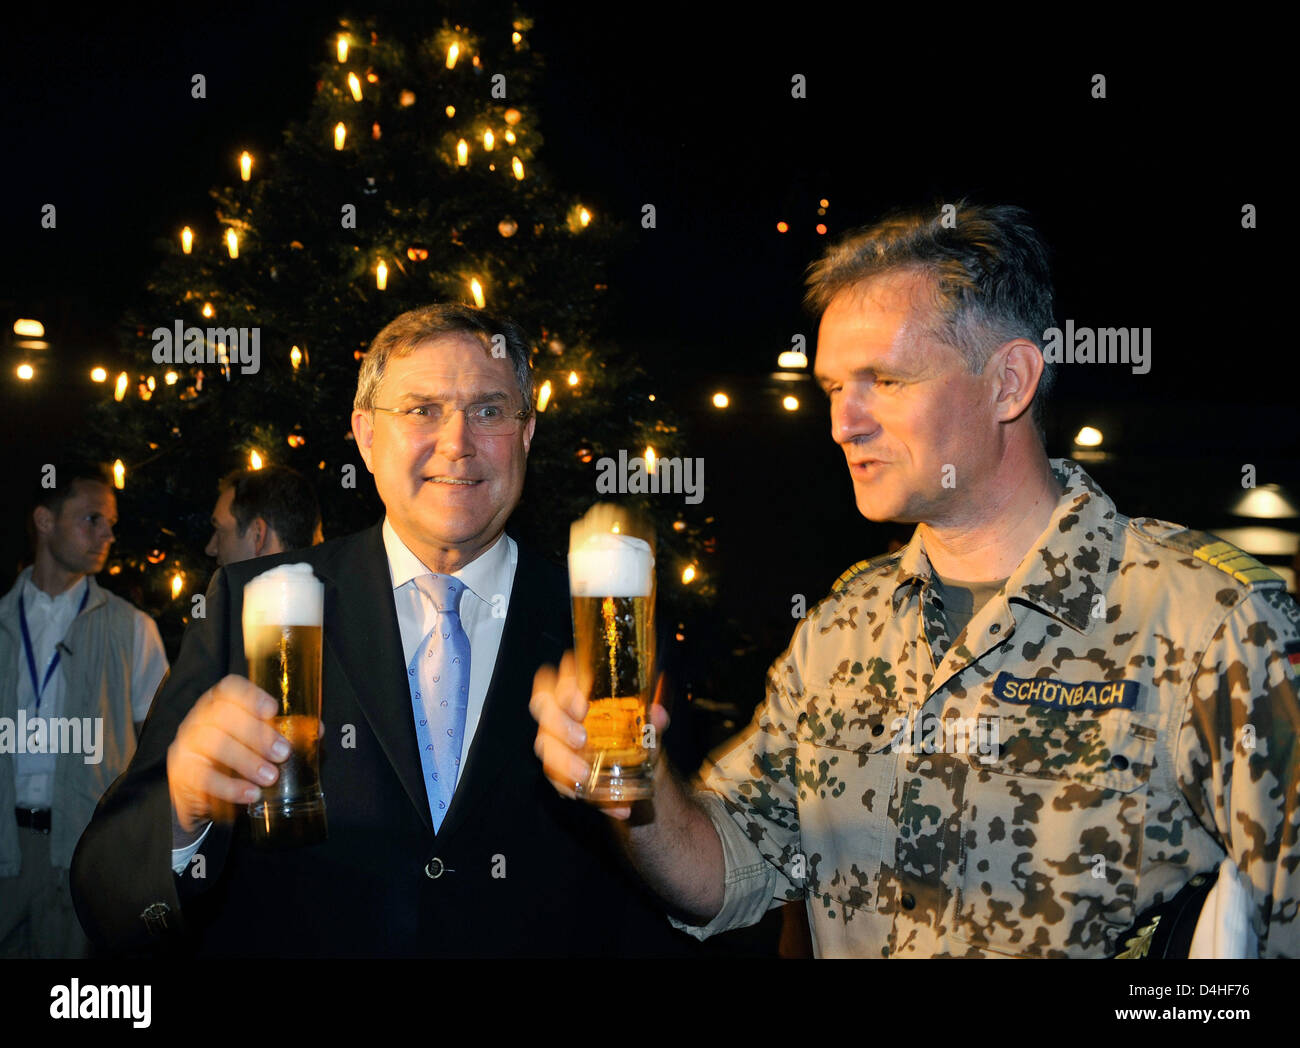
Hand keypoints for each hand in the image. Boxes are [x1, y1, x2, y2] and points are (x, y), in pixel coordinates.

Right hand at [166, 675, 289, 833]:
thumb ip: (282, 733)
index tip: (273, 710)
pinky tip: (252, 794)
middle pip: (223, 716)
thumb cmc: (231, 760)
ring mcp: (186, 746)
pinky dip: (231, 787)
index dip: (251, 695)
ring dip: (247, 761)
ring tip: (271, 777)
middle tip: (283, 753)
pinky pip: (204, 778)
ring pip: (213, 744)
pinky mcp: (182, 774)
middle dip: (257, 734)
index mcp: (217, 705)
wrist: (197, 795)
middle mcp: (198, 720)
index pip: (228, 689)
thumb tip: (316, 731)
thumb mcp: (254, 744)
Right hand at [530, 651, 669, 819]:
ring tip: (585, 774)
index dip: (563, 686)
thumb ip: (650, 719)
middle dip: (559, 723)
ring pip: (545, 746)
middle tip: (581, 738)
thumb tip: (659, 715)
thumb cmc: (629, 730)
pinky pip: (557, 778)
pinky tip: (589, 797)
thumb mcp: (643, 723)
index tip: (582, 704)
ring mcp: (553, 740)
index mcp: (574, 691)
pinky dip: (574, 789)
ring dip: (564, 761)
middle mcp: (558, 713)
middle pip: (543, 708)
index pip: (556, 677)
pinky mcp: (557, 768)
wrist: (632, 765)